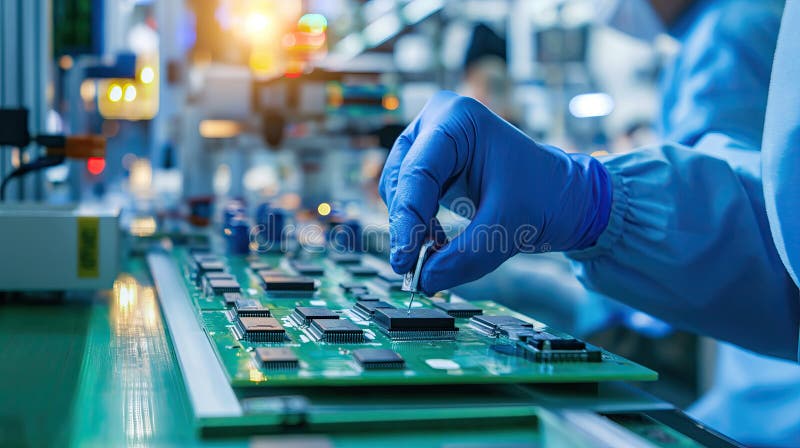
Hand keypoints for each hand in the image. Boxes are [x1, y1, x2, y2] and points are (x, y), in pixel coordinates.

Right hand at [379, 91, 611, 293]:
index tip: (404, 260)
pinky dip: (418, 224)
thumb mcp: (507, 228)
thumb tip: (424, 280)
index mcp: (459, 120)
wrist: (566, 197)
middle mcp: (439, 122)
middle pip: (402, 179)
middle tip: (413, 267)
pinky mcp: (433, 164)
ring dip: (411, 226)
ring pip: (401, 190)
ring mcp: (433, 141)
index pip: (418, 173)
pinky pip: (410, 196)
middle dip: (408, 224)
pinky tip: (436, 245)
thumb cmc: (547, 196)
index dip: (407, 220)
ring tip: (432, 254)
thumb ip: (463, 256)